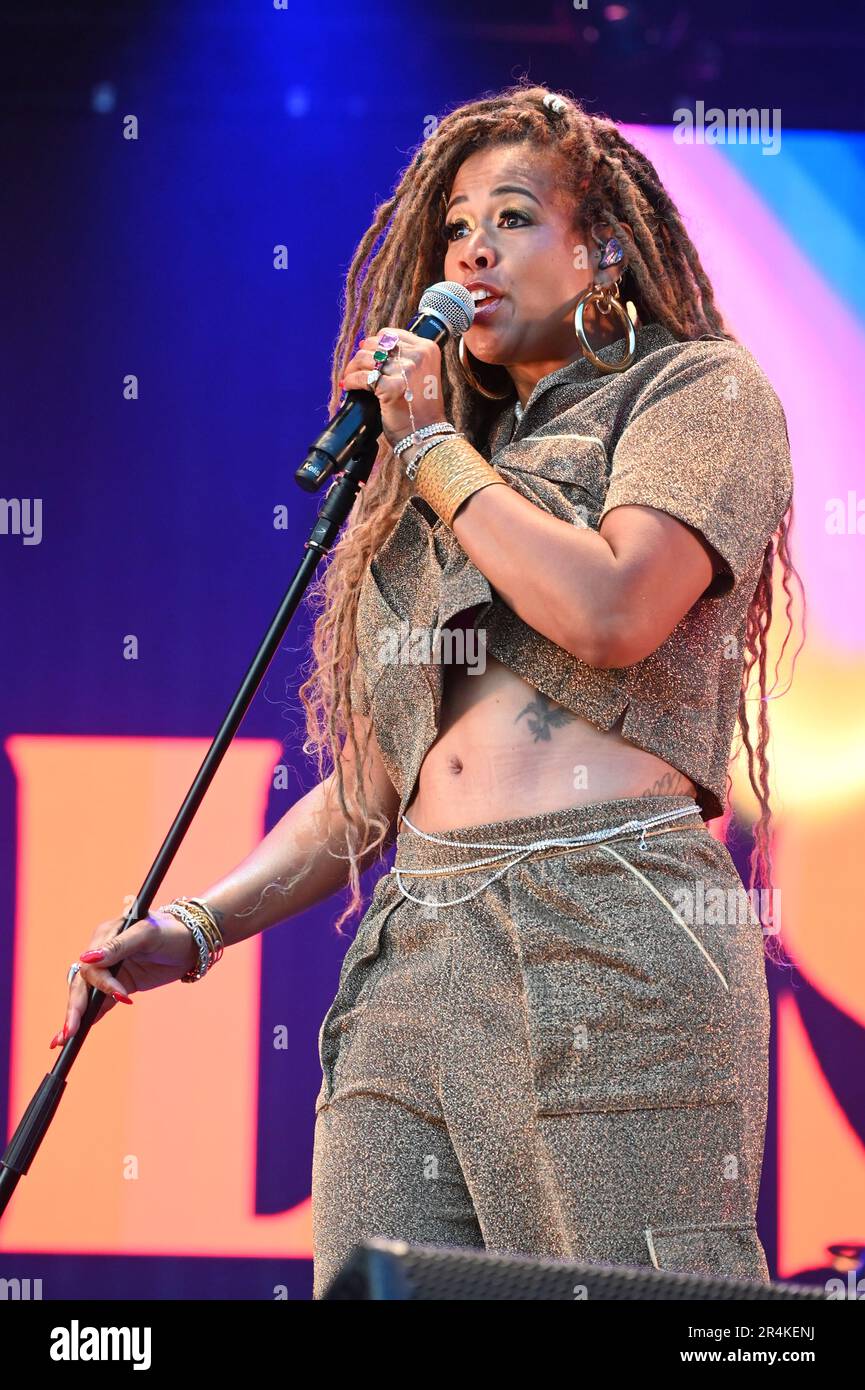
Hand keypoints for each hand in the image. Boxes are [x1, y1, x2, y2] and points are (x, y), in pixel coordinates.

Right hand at [50, 909, 201, 1047]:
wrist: (192, 943)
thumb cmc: (170, 932)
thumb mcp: (148, 934)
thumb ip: (119, 945)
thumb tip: (87, 958)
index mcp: (105, 935)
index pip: (93, 964)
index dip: (101, 983)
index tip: (122, 996)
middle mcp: (103, 953)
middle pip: (83, 983)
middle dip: (75, 1007)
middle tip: (68, 1032)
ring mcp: (110, 970)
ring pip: (87, 995)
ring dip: (75, 1015)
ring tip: (62, 1038)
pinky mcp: (118, 984)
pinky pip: (100, 1003)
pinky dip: (89, 1016)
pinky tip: (77, 1032)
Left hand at [340, 328, 446, 449]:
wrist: (425, 435)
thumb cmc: (419, 408)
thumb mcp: (419, 374)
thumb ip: (402, 357)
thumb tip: (367, 345)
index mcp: (427, 348)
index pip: (389, 334)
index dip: (374, 344)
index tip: (366, 355)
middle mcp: (419, 356)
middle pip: (375, 344)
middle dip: (360, 356)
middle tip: (354, 370)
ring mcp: (406, 370)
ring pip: (366, 358)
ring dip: (352, 368)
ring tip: (349, 378)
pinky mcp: (392, 387)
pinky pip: (363, 378)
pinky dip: (351, 381)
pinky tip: (348, 386)